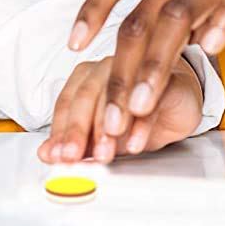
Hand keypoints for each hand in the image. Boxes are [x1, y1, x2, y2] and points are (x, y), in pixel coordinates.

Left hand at [37, 55, 204, 163]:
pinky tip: (134, 145)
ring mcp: (136, 71)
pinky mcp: (166, 80)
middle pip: (87, 95)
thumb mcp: (104, 134)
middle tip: (73, 156)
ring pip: (116, 95)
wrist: (178, 101)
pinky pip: (150, 100)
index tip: (56, 156)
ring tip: (102, 153)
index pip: (67, 101)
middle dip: (78, 129)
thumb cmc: (136, 115)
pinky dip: (140, 126)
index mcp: (87, 77)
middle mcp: (107, 68)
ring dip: (106, 127)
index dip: (60, 130)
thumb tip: (46, 154)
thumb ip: (76, 141)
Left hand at [68, 0, 224, 139]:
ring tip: (144, 104)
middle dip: (123, 71)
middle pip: (141, 17)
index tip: (74, 46)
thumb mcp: (182, 6)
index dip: (91, 9)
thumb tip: (117, 84)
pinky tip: (210, 53)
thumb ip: (153, 32)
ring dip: (156, 65)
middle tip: (114, 114)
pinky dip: (217, 28)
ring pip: (176, 17)